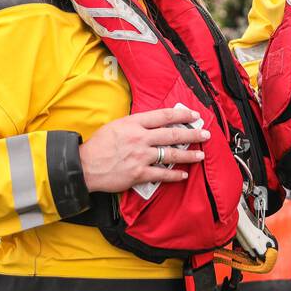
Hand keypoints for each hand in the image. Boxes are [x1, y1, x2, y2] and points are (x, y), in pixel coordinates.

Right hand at [80, 106, 208, 192]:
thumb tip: (154, 124)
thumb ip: (136, 124)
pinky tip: (183, 175)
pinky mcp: (139, 174)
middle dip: (192, 134)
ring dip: (188, 155)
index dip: (182, 115)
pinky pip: (162, 174)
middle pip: (172, 135)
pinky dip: (174, 175)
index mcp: (134, 123)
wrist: (85, 166)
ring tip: (200, 155)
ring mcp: (141, 157)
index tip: (194, 116)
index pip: (164, 116)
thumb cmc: (99, 145)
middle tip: (206, 135)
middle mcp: (140, 138)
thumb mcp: (117, 125)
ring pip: (171, 155)